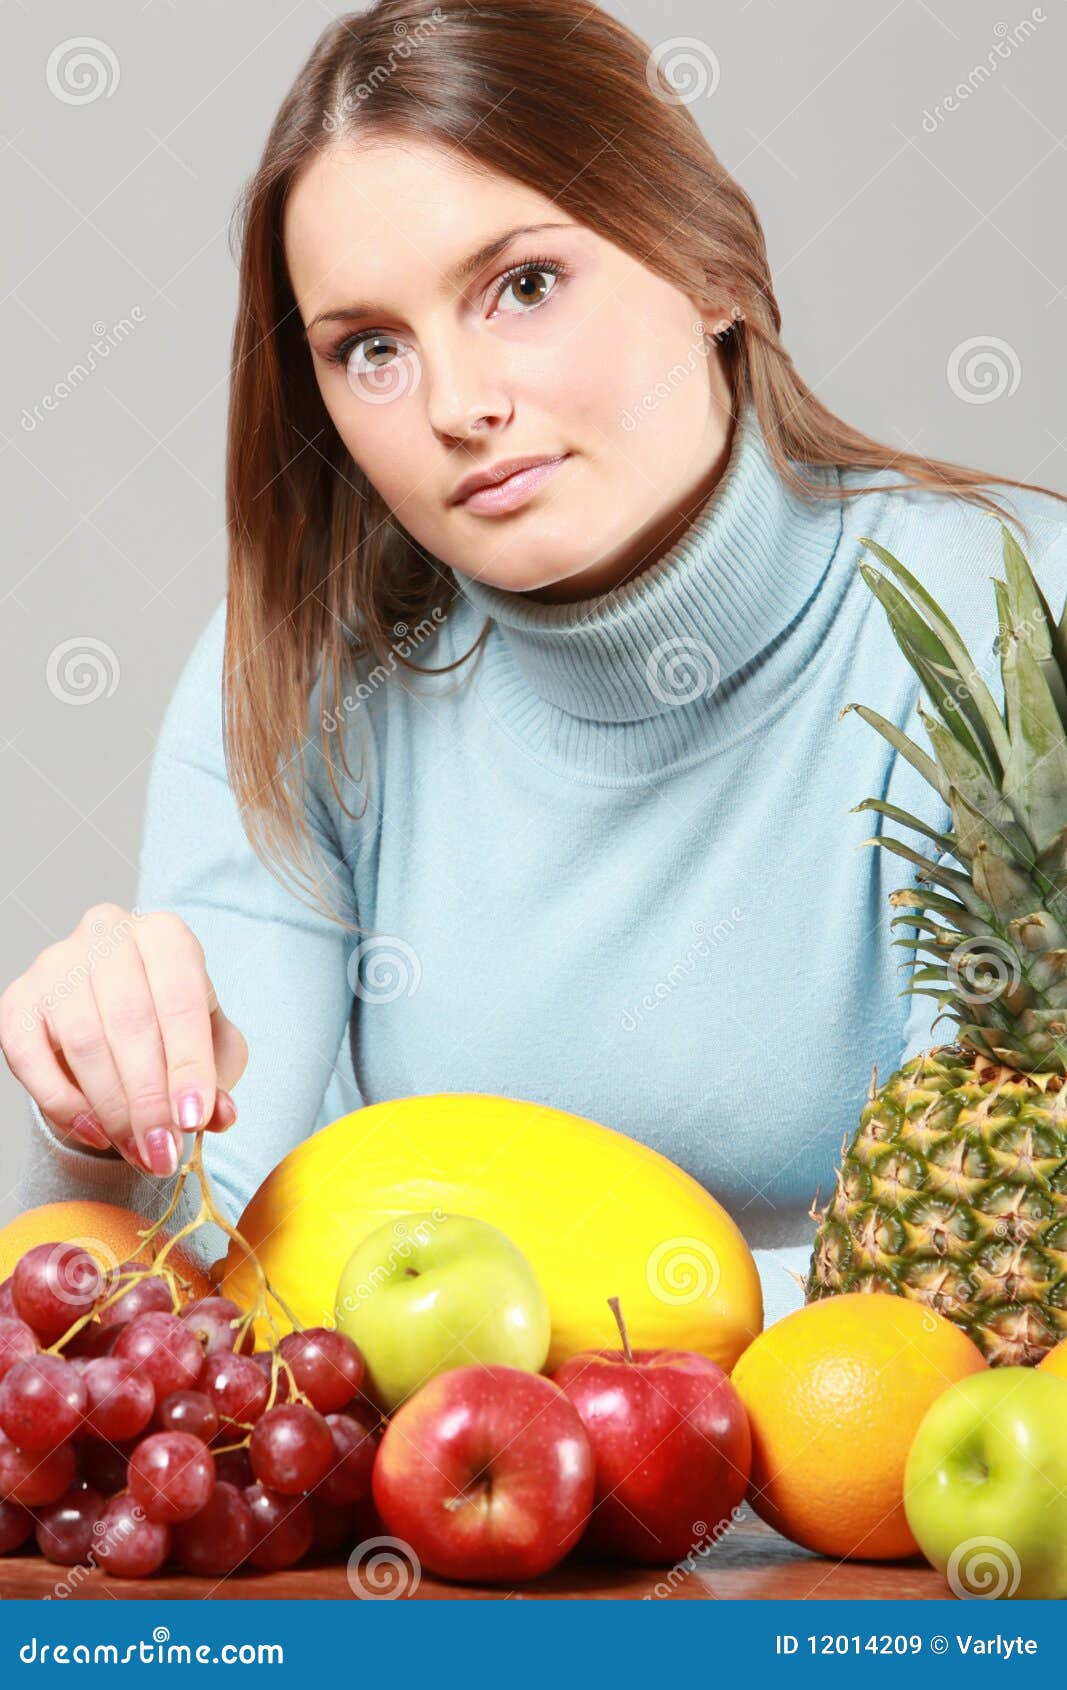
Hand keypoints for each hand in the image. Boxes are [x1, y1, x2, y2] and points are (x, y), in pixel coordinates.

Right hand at [0, 904, 248, 1175]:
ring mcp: (56, 963)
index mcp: (164, 934)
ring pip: (82, 1041)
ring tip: (138, 1152)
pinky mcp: (18, 999)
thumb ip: (219, 1077)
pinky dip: (63, 1103)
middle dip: (149, 1099)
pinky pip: (29, 1055)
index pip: (180, 999)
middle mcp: (107, 934)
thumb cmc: (171, 1025)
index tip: (194, 1119)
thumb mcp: (211, 1045)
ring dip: (112, 1109)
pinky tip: (96, 1133)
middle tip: (163, 1152)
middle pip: (129, 1022)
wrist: (117, 1017)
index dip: (189, 1064)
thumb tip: (221, 1116)